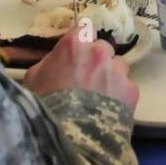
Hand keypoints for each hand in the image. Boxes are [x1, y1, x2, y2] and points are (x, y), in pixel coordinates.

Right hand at [23, 22, 138, 109]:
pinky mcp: (131, 90)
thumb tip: (58, 59)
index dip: (83, 42)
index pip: (85, 29)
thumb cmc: (46, 104)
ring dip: (111, 76)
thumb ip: (50, 61)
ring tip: (100, 95)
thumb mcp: (35, 77)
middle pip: (104, 48)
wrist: (69, 135)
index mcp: (75, 44)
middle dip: (98, 60)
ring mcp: (117, 71)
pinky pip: (127, 87)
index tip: (80, 52)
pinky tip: (109, 108)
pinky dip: (120, 95)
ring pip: (118, 67)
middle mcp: (100, 52)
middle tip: (88, 78)